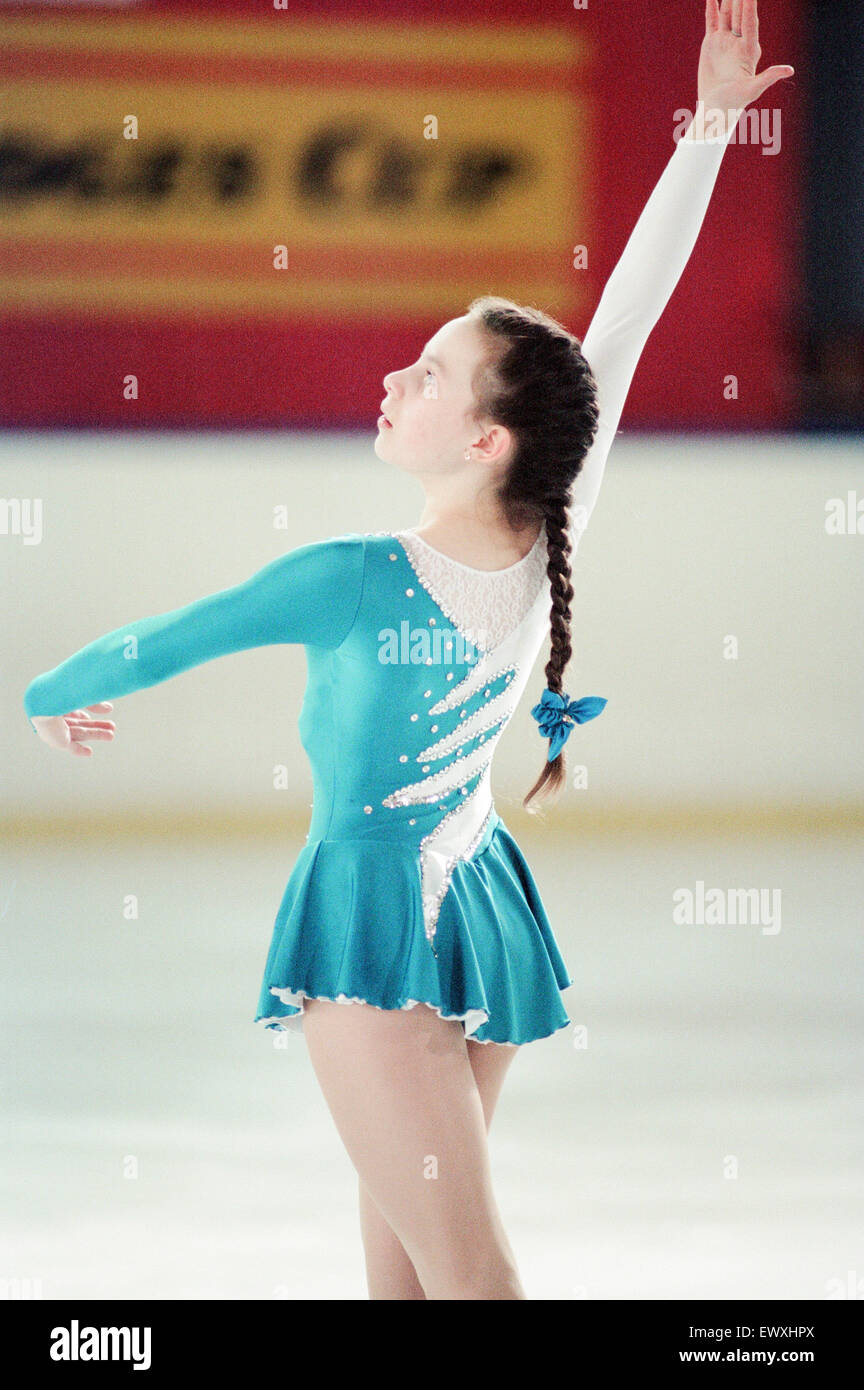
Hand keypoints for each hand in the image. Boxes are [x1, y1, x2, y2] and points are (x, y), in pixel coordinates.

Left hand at [30, 702, 115, 756]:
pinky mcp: (57, 740)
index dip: (82, 715)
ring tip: (111, 735)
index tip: (93, 715)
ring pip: (79, 734)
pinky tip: (89, 752)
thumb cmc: (62, 692)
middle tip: (112, 726)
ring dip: (95, 735)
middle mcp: (53, 718)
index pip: (71, 712)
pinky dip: (80, 750)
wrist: (48, 701)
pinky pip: (70, 747)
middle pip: (78, 724)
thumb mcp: (83, 697)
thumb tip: (110, 708)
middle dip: (95, 726)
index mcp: (55, 704)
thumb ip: (95, 704)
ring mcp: (55, 730)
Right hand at [698, 0, 793, 117]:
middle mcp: (738, 42)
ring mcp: (725, 41)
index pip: (750, 23)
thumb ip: (769, 77)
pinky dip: (711, 8)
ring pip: (727, 14)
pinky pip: (712, 21)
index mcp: (749, 49)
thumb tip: (789, 70)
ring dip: (728, 0)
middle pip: (739, 14)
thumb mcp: (752, 90)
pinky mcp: (711, 44)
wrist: (715, 109)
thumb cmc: (734, 103)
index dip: (749, 7)